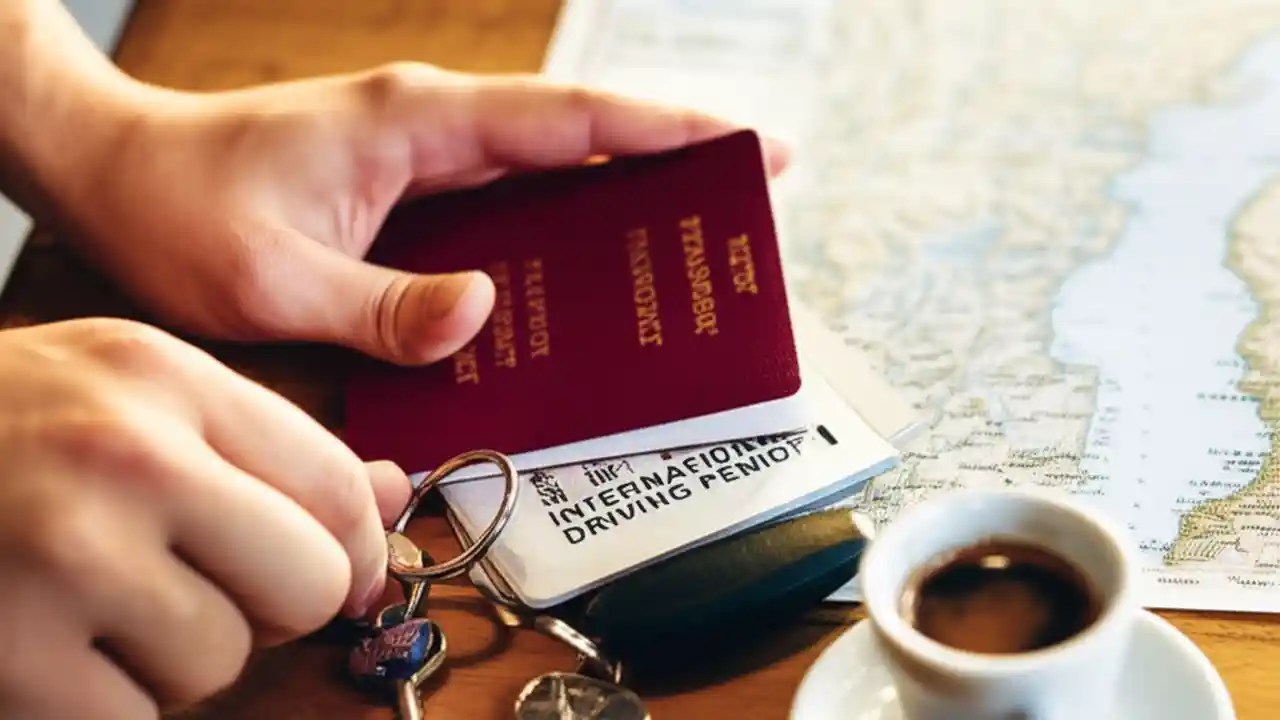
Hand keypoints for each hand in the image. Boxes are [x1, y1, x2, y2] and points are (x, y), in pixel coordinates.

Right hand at [0, 318, 410, 718]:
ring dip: (177, 656)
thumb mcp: (131, 390)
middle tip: (212, 588)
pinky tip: (55, 647)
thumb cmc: (1, 426)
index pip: (336, 484)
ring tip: (102, 606)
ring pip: (218, 663)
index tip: (341, 572)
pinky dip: (105, 704)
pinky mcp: (6, 659)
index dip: (358, 546)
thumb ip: (264, 444)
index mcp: (164, 382)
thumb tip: (390, 499)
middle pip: (304, 582)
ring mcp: (58, 561)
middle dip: (276, 606)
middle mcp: (122, 460)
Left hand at [46, 63, 789, 364]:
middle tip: (748, 190)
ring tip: (688, 235)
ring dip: (620, 190)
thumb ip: (378, 304)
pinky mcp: (409, 184)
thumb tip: (481, 316)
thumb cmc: (181, 208)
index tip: (741, 141)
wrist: (118, 171)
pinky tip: (585, 268)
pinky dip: (560, 222)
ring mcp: (422, 152)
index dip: (660, 131)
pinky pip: (508, 198)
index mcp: (415, 123)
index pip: (564, 119)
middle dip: (668, 156)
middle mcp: (431, 126)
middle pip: (577, 134)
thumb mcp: (270, 276)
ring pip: (549, 165)